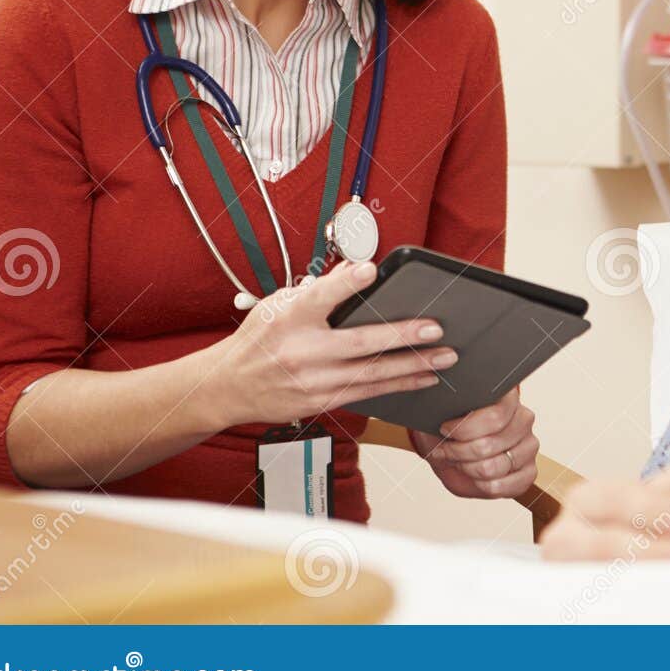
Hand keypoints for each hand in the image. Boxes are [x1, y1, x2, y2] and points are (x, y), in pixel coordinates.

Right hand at [199, 259, 459, 427]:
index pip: (318, 296)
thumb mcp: (278, 304)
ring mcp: (310, 381)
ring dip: (412, 366)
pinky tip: (421, 378)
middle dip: (402, 336)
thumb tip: (358, 268)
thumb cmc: (258, 339)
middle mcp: (300, 351)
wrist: (226, 387)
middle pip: (359, 342)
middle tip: (436, 329)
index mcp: (287, 318)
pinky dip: (397, 386)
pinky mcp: (318, 402)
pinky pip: (366, 393)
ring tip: (443, 357)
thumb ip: (319, 290)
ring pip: (371, 374)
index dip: (346, 282)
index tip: (372, 269)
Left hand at [408, 387, 538, 499]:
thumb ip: (450, 407)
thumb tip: (444, 408)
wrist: (455, 451)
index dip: (464, 428)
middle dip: (458, 452)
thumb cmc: (452, 430)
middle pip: (489, 445)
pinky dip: (481, 485)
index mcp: (508, 398)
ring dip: (468, 469)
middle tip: (445, 450)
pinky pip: (501, 486)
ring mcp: (529, 447)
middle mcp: (524, 420)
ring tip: (459, 462)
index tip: (444, 429)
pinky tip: (474, 476)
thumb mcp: (446, 412)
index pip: (495, 417)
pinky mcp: (529, 472)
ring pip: (493, 467)